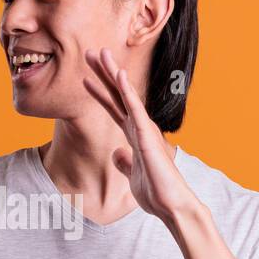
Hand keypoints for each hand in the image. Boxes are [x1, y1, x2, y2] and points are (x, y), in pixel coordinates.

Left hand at [82, 46, 201, 225]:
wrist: (172, 206)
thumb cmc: (156, 193)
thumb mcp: (133, 175)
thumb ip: (124, 162)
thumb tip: (116, 154)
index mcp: (135, 136)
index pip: (114, 108)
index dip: (100, 92)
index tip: (86, 77)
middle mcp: (140, 128)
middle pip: (117, 95)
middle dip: (104, 74)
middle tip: (90, 52)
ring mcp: (144, 130)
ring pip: (125, 95)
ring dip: (112, 73)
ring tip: (100, 53)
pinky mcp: (147, 137)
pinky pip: (135, 110)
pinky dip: (126, 92)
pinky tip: (119, 76)